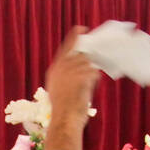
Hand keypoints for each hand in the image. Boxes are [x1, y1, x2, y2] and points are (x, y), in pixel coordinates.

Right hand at [43, 27, 99, 149]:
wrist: (65, 121)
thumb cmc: (64, 111)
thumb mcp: (60, 91)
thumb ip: (67, 77)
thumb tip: (84, 68)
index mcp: (54, 70)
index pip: (66, 48)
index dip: (74, 38)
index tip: (81, 29)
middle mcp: (61, 68)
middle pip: (79, 54)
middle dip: (87, 57)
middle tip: (94, 58)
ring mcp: (71, 71)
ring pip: (88, 63)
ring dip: (91, 72)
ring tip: (88, 84)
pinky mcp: (80, 77)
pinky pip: (93, 73)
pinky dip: (94, 80)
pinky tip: (90, 87)